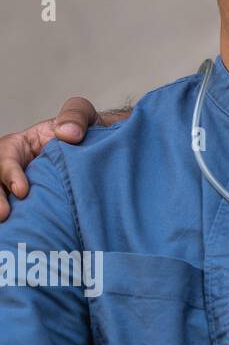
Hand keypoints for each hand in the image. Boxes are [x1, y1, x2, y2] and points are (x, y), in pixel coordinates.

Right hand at [0, 97, 108, 220]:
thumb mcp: (82, 115)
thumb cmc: (85, 131)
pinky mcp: (31, 202)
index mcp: (21, 145)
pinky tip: (21, 230)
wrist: (102, 149)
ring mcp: (22, 185)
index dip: (11, 173)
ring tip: (8, 224)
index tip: (23, 190)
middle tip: (4, 215)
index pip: (6, 157)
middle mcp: (16, 166)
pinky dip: (20, 219)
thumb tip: (68, 134)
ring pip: (4, 195)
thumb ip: (75, 117)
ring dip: (3, 206)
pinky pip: (21, 210)